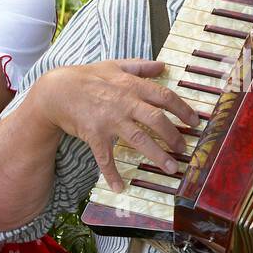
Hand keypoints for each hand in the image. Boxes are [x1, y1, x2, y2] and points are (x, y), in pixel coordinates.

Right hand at [41, 60, 200, 191]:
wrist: (57, 90)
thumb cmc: (87, 76)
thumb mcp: (115, 65)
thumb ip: (140, 66)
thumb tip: (162, 65)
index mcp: (132, 85)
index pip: (164, 97)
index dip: (182, 109)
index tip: (195, 121)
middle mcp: (124, 102)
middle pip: (156, 120)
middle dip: (174, 136)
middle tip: (185, 149)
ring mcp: (110, 120)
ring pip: (138, 139)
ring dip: (157, 155)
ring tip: (171, 168)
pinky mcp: (95, 134)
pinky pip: (105, 157)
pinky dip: (112, 174)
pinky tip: (120, 187)